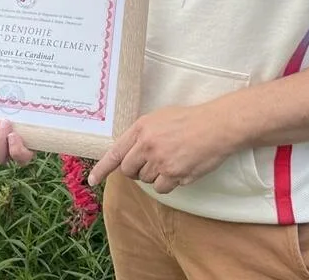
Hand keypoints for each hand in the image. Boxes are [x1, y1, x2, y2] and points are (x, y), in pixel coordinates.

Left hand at [87, 105, 232, 192]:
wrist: (216, 125)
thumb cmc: (191, 120)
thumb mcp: (160, 118)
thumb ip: (142, 134)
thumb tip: (131, 152)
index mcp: (141, 128)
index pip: (115, 152)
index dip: (102, 168)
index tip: (92, 181)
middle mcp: (146, 144)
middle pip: (129, 171)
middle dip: (137, 171)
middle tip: (153, 163)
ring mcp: (159, 160)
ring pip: (147, 180)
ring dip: (157, 175)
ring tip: (174, 159)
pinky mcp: (173, 174)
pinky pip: (162, 188)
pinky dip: (169, 183)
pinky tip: (180, 169)